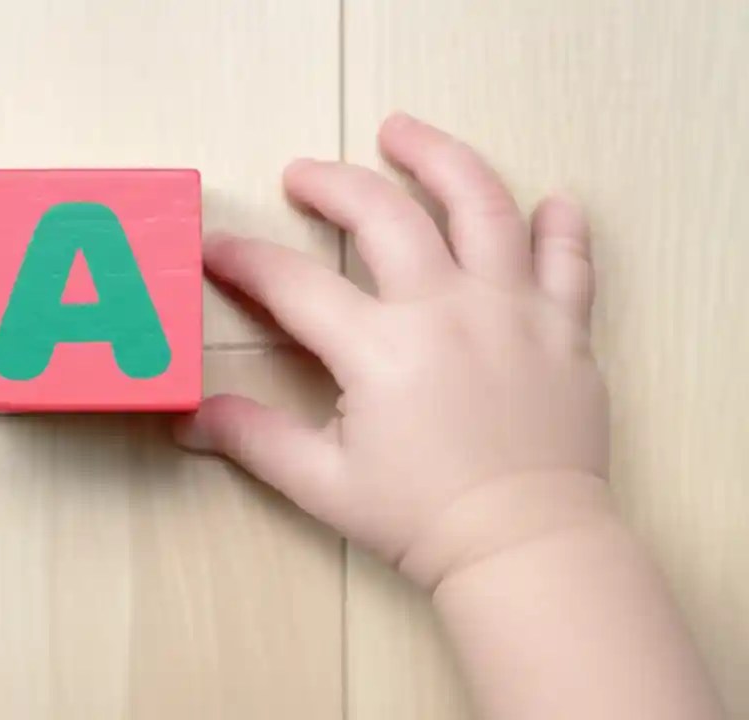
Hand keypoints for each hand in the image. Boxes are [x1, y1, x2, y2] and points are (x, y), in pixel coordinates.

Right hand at [178, 113, 610, 588]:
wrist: (525, 546)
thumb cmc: (421, 519)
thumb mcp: (323, 482)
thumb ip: (255, 439)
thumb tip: (190, 417)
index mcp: (380, 348)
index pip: (295, 284)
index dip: (245, 260)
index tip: (215, 247)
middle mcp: (446, 308)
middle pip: (384, 214)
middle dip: (332, 184)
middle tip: (301, 174)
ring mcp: (513, 309)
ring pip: (482, 205)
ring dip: (439, 158)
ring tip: (403, 132)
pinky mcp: (564, 326)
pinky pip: (568, 257)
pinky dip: (560, 223)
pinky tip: (548, 200)